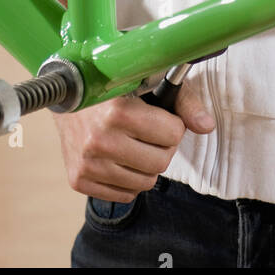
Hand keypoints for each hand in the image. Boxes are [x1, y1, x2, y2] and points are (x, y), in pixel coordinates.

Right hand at [54, 74, 215, 202]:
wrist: (67, 94)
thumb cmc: (114, 84)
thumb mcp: (150, 80)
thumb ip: (183, 102)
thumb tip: (207, 126)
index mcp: (118, 111)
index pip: (173, 134)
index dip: (173, 125)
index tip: (162, 117)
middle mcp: (99, 140)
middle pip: (160, 162)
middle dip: (163, 147)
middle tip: (151, 132)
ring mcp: (87, 163)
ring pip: (144, 182)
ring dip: (147, 165)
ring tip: (136, 143)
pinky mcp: (78, 180)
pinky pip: (124, 194)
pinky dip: (129, 179)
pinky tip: (120, 157)